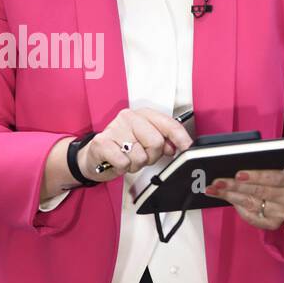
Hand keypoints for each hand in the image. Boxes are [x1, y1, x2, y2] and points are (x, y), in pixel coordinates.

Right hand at [78, 107, 193, 182]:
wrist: (95, 156)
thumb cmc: (122, 148)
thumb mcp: (145, 142)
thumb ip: (162, 142)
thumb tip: (175, 147)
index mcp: (143, 114)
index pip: (168, 124)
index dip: (180, 138)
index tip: (187, 148)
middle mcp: (128, 117)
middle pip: (156, 142)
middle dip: (151, 156)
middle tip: (141, 156)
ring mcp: (114, 128)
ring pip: (140, 156)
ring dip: (135, 164)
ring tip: (127, 159)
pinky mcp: (102, 143)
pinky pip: (124, 162)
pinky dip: (122, 168)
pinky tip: (117, 162)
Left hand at [205, 157, 283, 229]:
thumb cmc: (281, 168)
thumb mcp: (278, 159)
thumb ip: (262, 160)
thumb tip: (234, 160)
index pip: (276, 177)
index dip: (256, 176)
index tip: (238, 174)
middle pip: (260, 192)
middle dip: (235, 186)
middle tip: (217, 181)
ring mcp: (283, 212)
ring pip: (252, 204)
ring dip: (230, 196)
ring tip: (215, 189)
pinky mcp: (275, 222)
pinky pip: (252, 218)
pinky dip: (238, 209)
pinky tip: (227, 199)